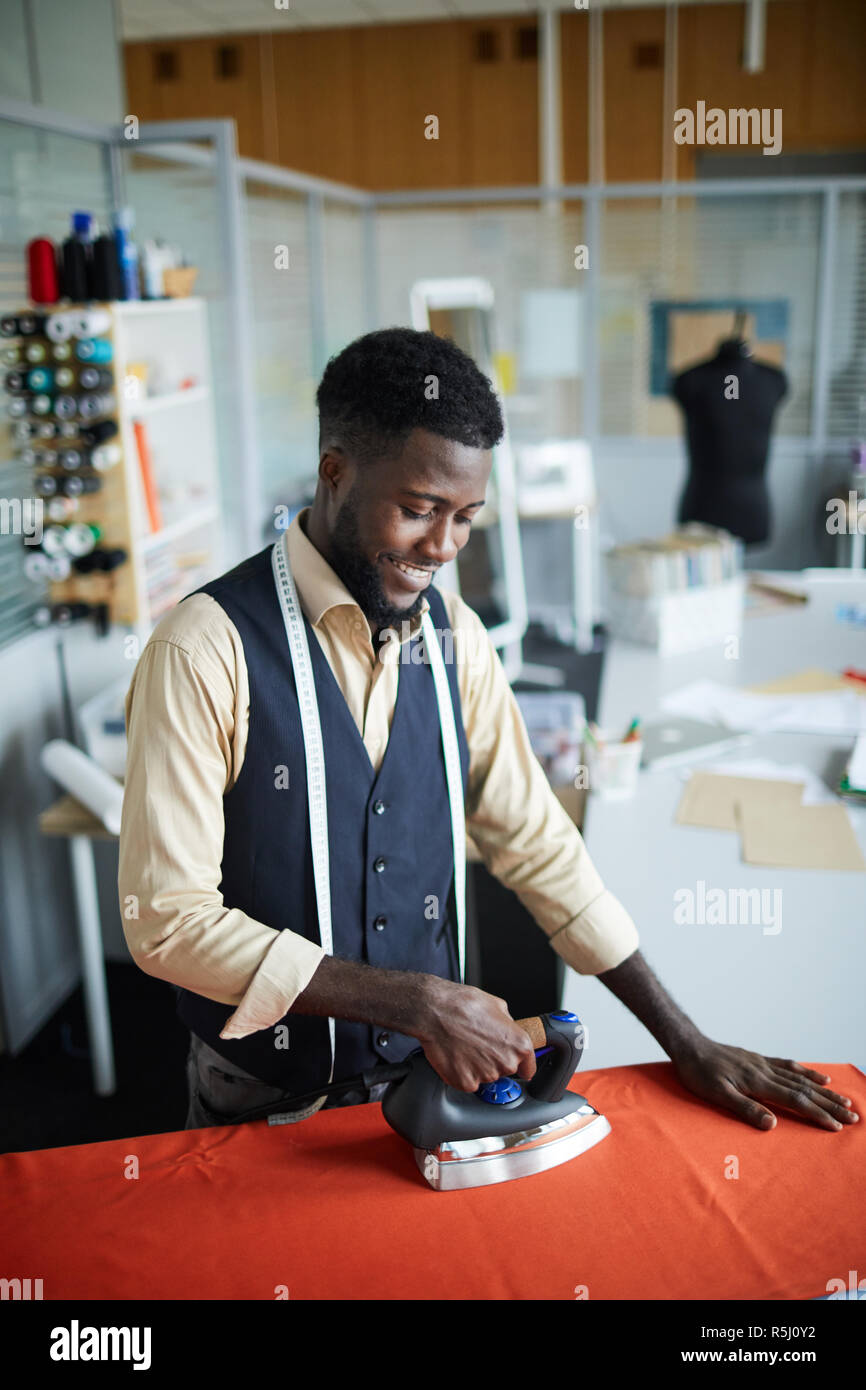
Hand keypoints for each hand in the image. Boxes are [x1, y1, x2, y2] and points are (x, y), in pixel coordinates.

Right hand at [414, 979, 536, 1091]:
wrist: (435, 1012)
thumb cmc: (464, 1005)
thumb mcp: (498, 1006)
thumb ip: (508, 1025)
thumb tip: (507, 1030)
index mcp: (519, 1044)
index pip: (529, 1067)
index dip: (522, 1066)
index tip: (518, 1067)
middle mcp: (506, 1062)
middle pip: (505, 1071)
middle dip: (494, 1060)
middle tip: (479, 1044)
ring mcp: (486, 1075)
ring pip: (485, 1076)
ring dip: (477, 1066)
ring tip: (465, 1046)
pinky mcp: (466, 1082)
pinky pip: (468, 1082)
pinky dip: (462, 1073)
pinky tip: (457, 1055)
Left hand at [672, 1039, 859, 1130]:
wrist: (689, 1046)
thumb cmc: (699, 1074)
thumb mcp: (717, 1095)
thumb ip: (745, 1109)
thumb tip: (773, 1125)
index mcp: (758, 1082)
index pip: (795, 1101)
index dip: (817, 1114)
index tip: (837, 1126)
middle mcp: (765, 1071)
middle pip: (804, 1090)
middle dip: (830, 1104)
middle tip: (853, 1116)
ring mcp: (763, 1064)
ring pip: (800, 1078)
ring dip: (823, 1091)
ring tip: (843, 1099)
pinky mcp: (758, 1059)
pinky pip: (788, 1065)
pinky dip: (806, 1072)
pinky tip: (817, 1077)